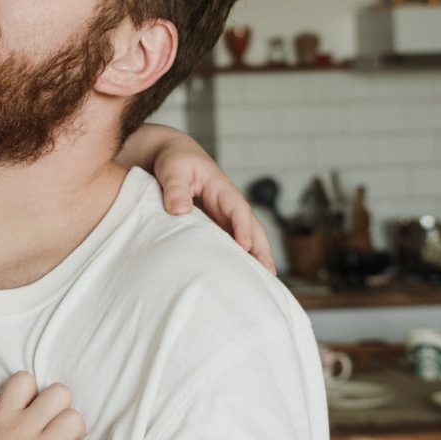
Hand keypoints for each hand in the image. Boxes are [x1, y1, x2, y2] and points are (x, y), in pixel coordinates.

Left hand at [149, 135, 274, 271]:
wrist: (171, 157)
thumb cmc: (175, 161)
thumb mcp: (173, 169)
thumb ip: (176, 188)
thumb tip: (179, 210)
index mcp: (221, 188)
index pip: (238, 208)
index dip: (242, 227)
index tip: (245, 246)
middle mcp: (228, 205)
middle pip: (251, 227)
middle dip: (262, 249)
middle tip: (269, 273)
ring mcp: (223, 217)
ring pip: (246, 237)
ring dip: (255, 257)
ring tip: (263, 282)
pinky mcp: (215, 226)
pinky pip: (230, 242)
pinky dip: (239, 258)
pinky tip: (239, 276)